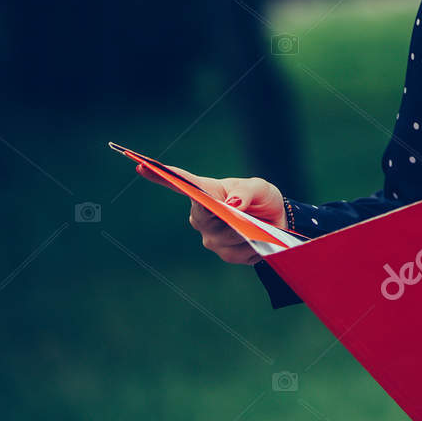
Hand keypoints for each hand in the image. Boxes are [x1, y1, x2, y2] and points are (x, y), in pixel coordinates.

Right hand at [133, 162, 286, 265]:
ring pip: (223, 237)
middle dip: (223, 216)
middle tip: (241, 211)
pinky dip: (254, 246)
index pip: (182, 184)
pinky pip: (238, 253)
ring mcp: (212, 237)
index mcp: (207, 191)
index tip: (141, 166)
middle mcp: (203, 216)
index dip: (160, 177)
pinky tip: (261, 240)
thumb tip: (231, 204)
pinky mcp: (226, 254)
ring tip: (260, 225)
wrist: (280, 222)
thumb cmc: (262, 199)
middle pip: (202, 217)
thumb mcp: (260, 188)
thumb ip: (245, 192)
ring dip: (244, 232)